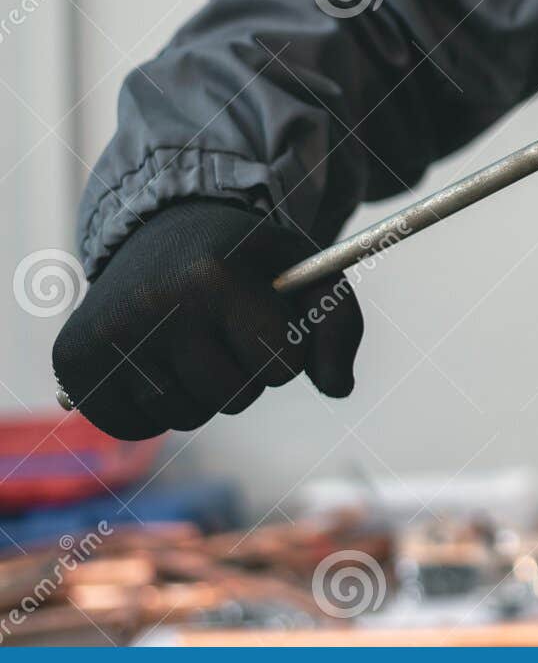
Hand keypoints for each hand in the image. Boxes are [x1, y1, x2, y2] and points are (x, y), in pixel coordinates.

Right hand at [53, 200, 362, 439]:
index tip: (269, 319)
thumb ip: (339, 325)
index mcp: (215, 276)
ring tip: (191, 339)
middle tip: (225, 327)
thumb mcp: (304, 274)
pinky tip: (154, 361)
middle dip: (245, 372)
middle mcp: (154, 305)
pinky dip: (156, 409)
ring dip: (202, 391)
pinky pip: (137, 427)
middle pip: (235, 397)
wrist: (163, 234)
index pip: (283, 366)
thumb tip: (338, 388)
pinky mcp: (74, 363)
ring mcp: (107, 335)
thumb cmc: (245, 261)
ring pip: (188, 416)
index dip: (287, 352)